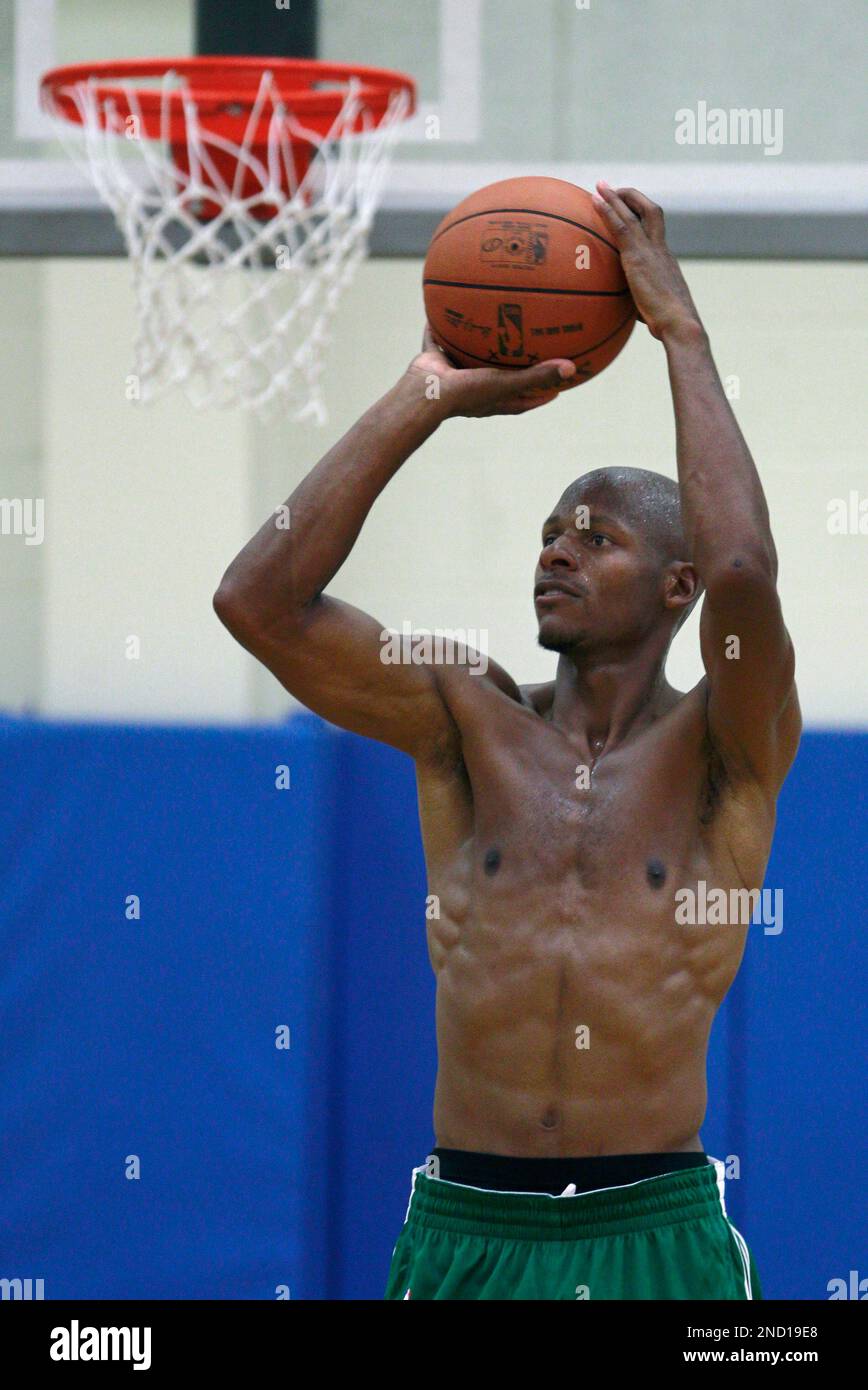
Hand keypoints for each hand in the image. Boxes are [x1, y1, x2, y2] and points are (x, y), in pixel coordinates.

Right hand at [406, 324, 577, 417]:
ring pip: (467, 356)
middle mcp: (474, 388)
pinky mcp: (434, 362)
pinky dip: (440, 327)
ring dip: (474, 343)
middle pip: (498, 375)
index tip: (558, 384)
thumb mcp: (508, 383)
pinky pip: (438, 340)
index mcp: (494, 399)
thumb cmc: (468, 393)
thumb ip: (537, 375)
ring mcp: (453, 375)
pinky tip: (444, 306)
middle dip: (510, 363)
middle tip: (527, 348)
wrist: (426, 394)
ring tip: (486, 324)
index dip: (541, 392)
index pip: (524, 398)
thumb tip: (572, 368)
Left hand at [591, 182, 702, 341]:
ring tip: (599, 186)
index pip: (656, 231)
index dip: (642, 218)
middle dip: (632, 197)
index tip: (629, 212)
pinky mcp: (639, 256)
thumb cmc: (667, 325)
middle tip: (612, 190)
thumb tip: (630, 316)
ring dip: (615, 196)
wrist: (679, 322)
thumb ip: (642, 305)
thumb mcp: (653, 310)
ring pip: (634, 212)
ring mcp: (651, 250)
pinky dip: (607, 210)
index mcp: (665, 260)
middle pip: (651, 212)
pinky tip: (594, 200)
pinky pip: (621, 226)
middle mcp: (661, 249)